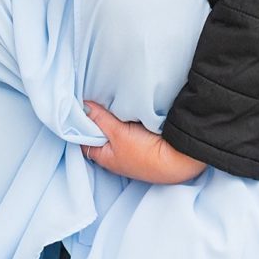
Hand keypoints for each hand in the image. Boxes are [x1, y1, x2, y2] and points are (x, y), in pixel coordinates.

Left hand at [81, 101, 206, 183]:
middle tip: (95, 100)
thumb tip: (83, 107)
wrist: (179, 158)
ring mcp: (131, 152)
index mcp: (105, 157)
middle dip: (98, 120)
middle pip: (101, 135)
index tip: (78, 107)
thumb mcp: (118, 133)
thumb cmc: (146, 152)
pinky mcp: (145, 145)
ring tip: (111, 101)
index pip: (85, 140)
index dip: (80, 125)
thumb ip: (100, 119)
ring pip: (116, 132)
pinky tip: (129, 109)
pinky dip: (128, 121)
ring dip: (114, 120)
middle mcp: (117, 157)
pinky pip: (131, 130)